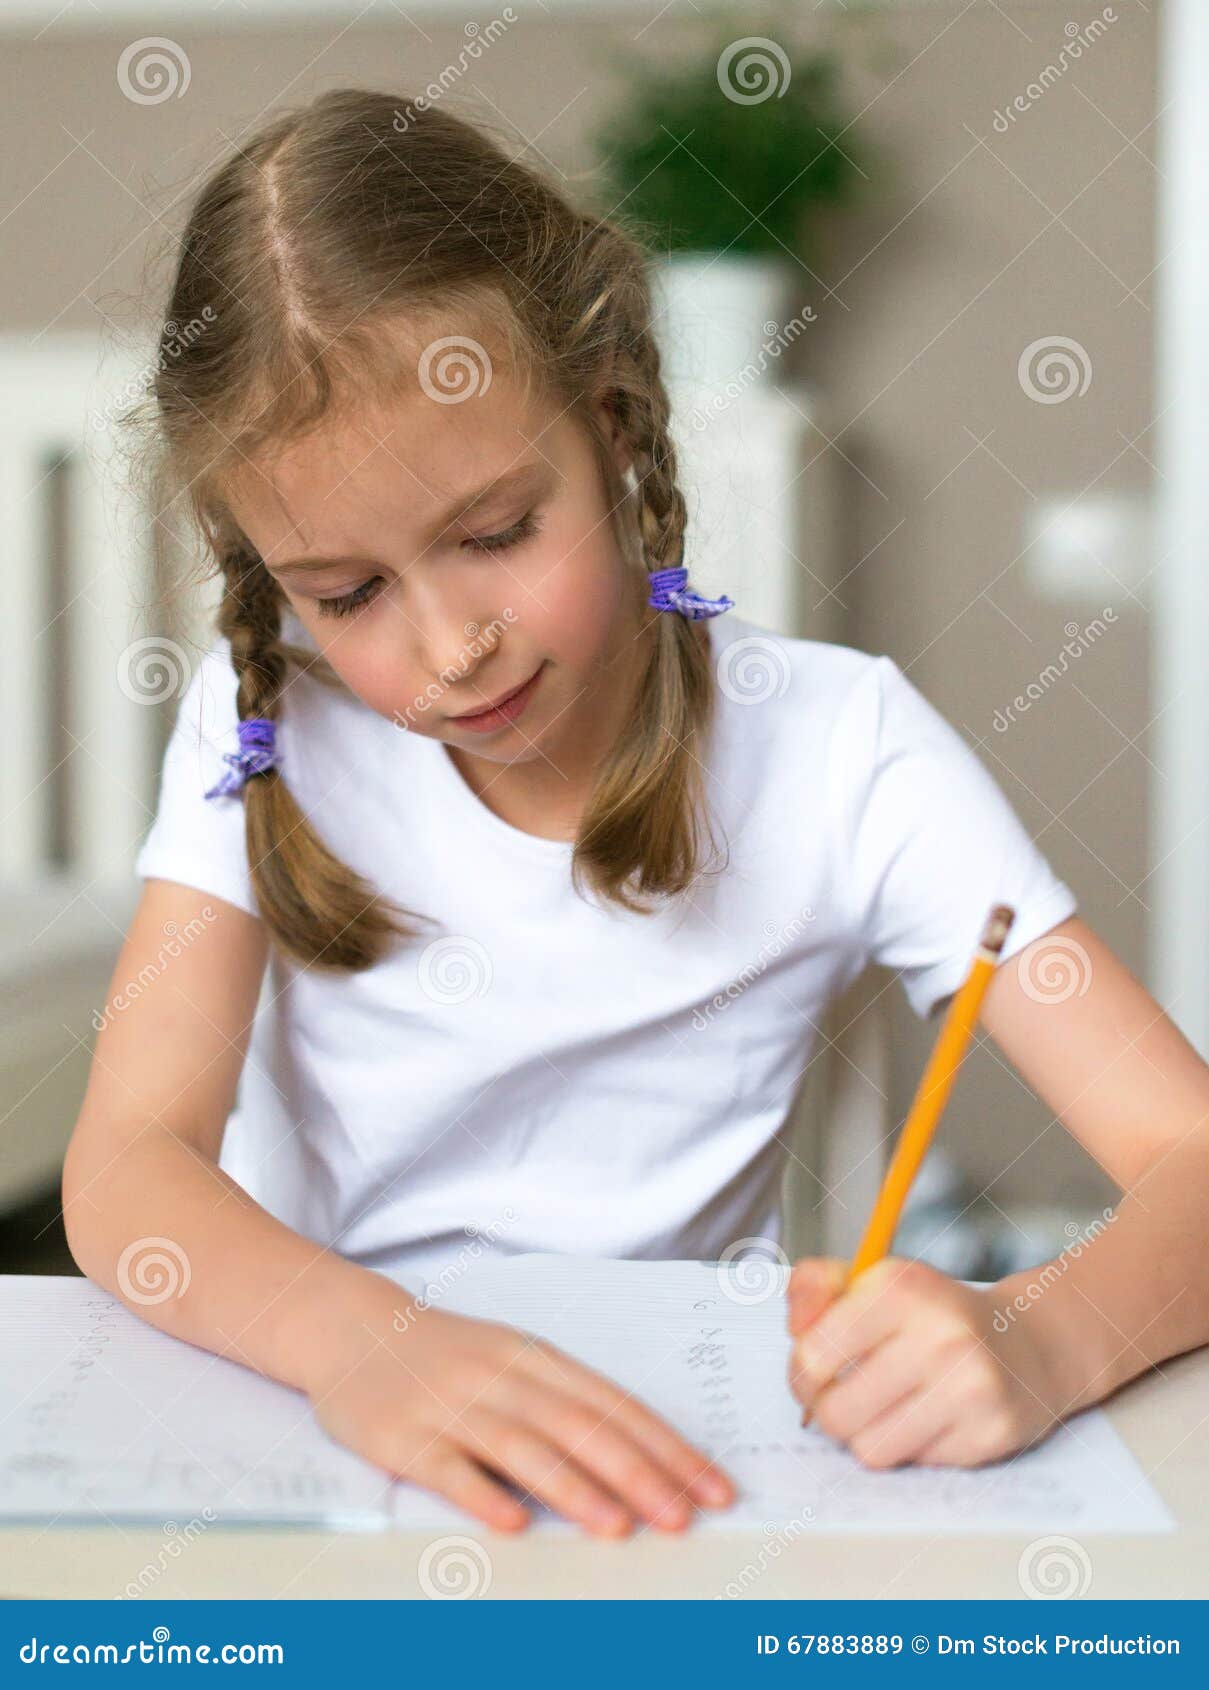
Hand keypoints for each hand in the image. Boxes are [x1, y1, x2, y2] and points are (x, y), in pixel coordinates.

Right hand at [306, 1280, 735, 1536]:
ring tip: (618, 1526)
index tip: (712, 1486)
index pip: (616, 1405)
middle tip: (684, 1515)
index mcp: (538, 1359)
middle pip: (580, 1426)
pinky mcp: (404, 1437)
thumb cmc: (448, 1353)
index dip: (668, 1447)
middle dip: (638, 1473)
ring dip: (574, 1487)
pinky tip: (514, 1522)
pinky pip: (449, 1469)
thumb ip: (567, 1404)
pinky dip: (483, 1495)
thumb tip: (642, 1460)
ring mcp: (453, 1406)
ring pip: (524, 1447)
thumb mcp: (513, 1361)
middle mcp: (503, 1378)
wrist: (353, 1327)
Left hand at [786, 1256, 1062, 1467]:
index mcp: (900, 1287)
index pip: (812, 1354)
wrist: (1026, 1343)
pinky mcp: (989, 1433)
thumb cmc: (932, 1315)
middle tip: (845, 1396)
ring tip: (887, 1408)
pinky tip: (930, 1418)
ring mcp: (969, 1388)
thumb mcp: (872, 1281)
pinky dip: (912, 1447)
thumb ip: (815, 1287)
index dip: (803, 1371)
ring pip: (870, 1448)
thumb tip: (795, 1326)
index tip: (816, 1369)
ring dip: (868, 1434)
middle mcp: (939, 1335)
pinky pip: (915, 1464)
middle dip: (829, 1411)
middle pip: (835, 1413)